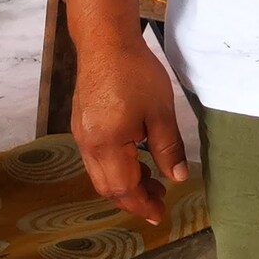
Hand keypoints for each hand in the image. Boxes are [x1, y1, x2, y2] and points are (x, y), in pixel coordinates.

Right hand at [71, 36, 189, 226]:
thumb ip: (168, 148)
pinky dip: (116, 168)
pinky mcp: (82, 124)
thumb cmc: (135, 74)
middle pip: (108, 186)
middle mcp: (88, 144)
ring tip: (153, 182)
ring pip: (100, 173)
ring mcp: (81, 134)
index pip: (124, 188)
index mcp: (107, 144)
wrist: (105, 43)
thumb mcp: (160, 112)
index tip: (160, 215)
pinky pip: (97, 158)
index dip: (142, 204)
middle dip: (133, 199)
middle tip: (160, 202)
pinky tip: (136, 161)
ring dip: (125, 183)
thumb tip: (177, 178)